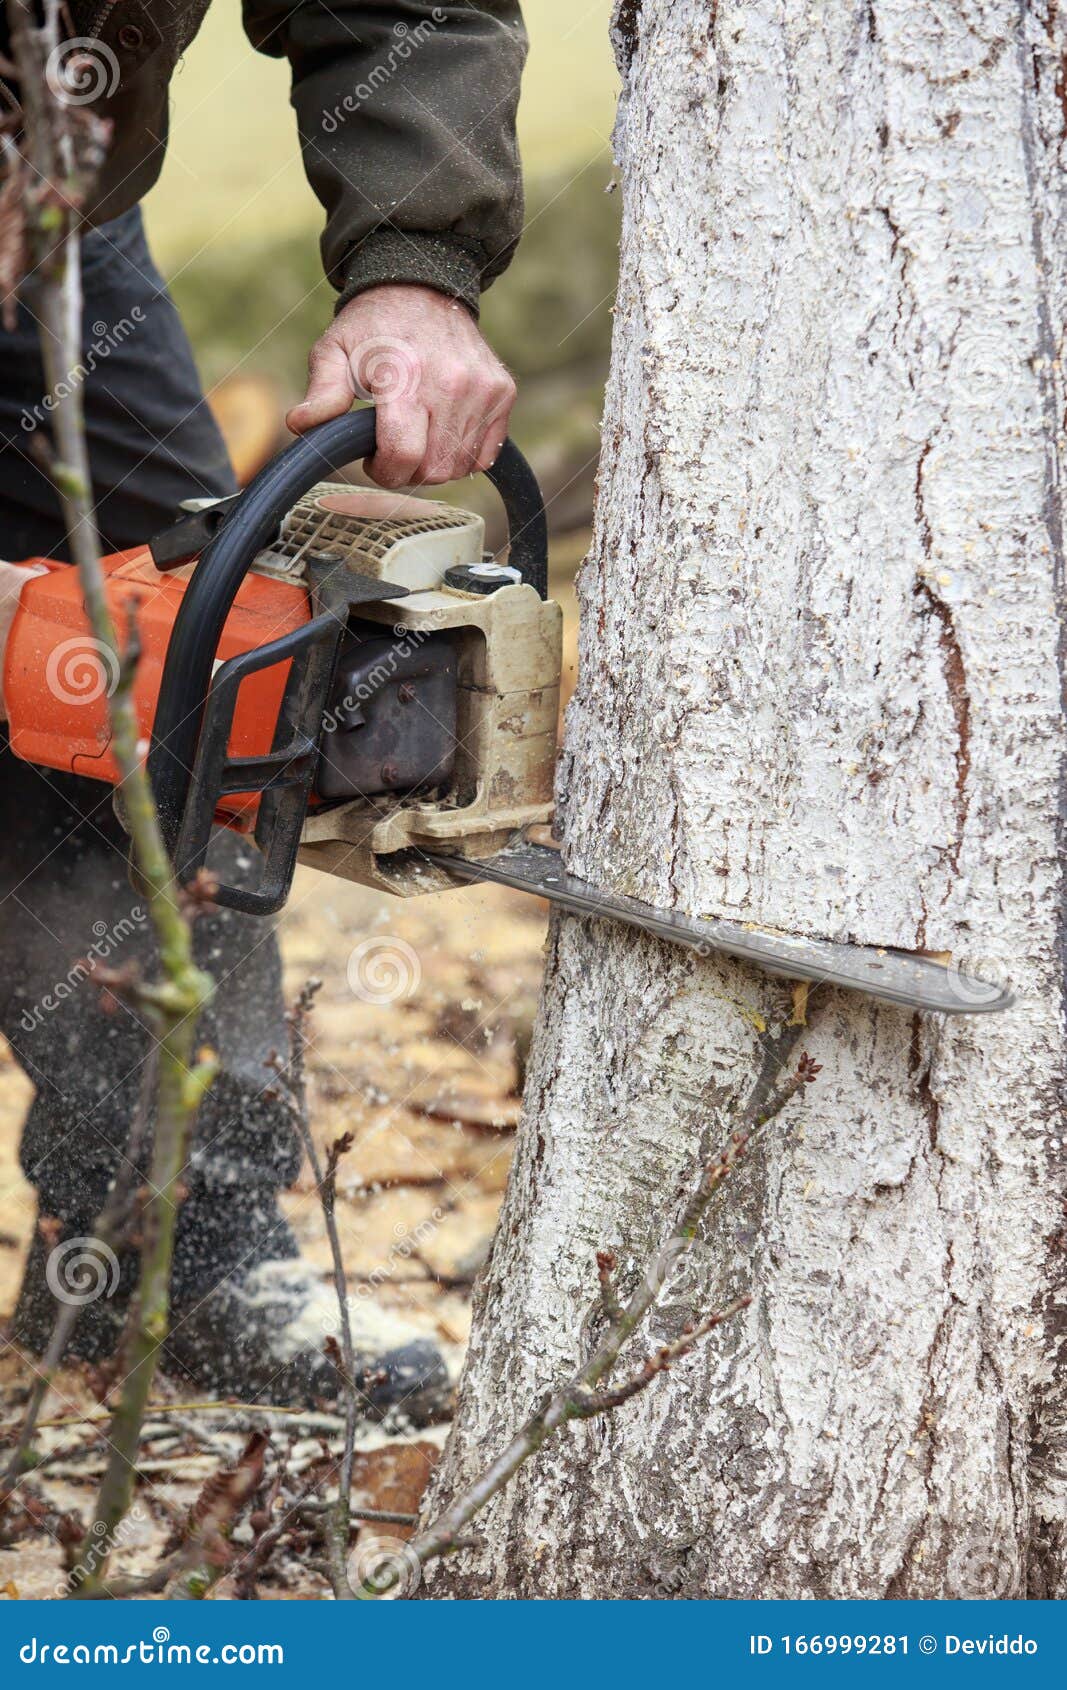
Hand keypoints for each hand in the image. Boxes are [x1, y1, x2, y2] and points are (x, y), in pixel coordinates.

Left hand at [286, 284, 516, 489]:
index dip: (384, 471)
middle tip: (394, 448)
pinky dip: (463, 456)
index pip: (403, 455)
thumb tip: (300, 424)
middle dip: (408, 471)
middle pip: (433, 469)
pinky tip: (443, 434)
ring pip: (460, 466)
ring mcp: (482, 388)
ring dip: (435, 465)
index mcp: (405, 375)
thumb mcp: (335, 351)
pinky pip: (485, 454)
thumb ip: (322, 392)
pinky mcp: (502, 392)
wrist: (424, 287)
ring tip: (418, 437)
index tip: (374, 461)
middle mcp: (451, 383)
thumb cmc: (373, 326)